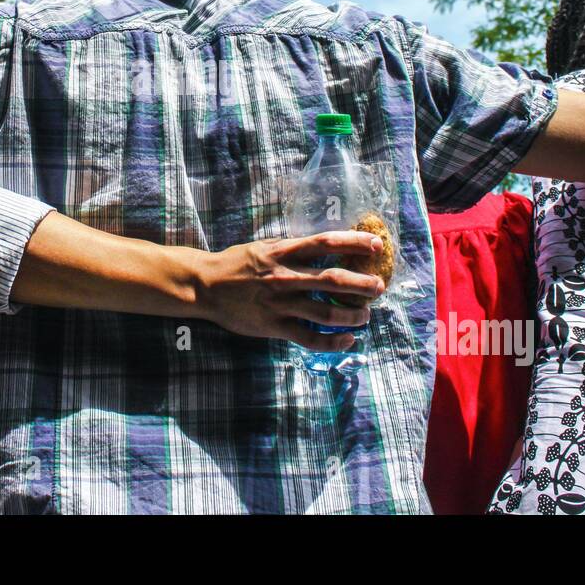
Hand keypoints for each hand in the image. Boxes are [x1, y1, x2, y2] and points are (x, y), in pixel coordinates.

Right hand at [193, 230, 386, 350]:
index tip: (376, 245)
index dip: (354, 242)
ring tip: (365, 315)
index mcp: (283, 252)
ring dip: (353, 315)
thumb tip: (327, 245)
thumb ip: (293, 248)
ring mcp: (280, 304)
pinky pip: (310, 339)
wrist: (206, 286)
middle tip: (379, 287)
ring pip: (327, 313)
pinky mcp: (274, 327)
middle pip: (334, 280)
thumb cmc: (237, 263)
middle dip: (362, 285)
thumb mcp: (265, 246)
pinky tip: (347, 340)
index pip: (326, 243)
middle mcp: (285, 277)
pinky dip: (333, 342)